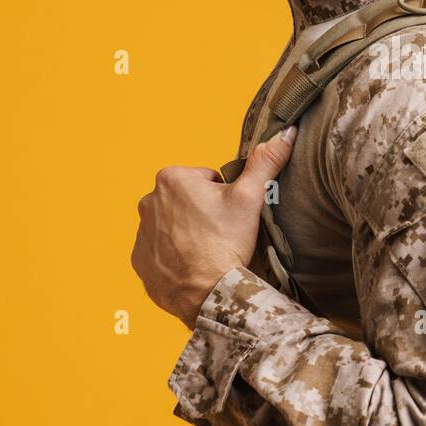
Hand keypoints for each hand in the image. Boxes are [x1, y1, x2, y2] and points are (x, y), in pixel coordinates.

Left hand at [131, 125, 296, 327]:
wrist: (208, 293)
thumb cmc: (227, 242)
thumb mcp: (250, 198)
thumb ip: (266, 162)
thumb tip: (286, 132)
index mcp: (172, 179)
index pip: (205, 180)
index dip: (223, 197)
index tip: (228, 216)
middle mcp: (148, 201)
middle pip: (187, 201)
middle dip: (203, 213)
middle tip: (221, 233)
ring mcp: (141, 233)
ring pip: (173, 225)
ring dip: (187, 234)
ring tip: (207, 251)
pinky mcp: (139, 260)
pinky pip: (159, 251)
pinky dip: (174, 256)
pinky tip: (192, 265)